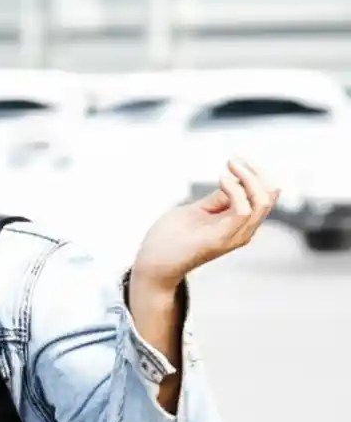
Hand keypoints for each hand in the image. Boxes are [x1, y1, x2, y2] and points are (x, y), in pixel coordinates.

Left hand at [133, 157, 279, 289]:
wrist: (152, 263)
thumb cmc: (171, 237)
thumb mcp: (198, 210)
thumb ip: (218, 199)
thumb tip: (235, 180)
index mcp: (239, 223)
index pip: (266, 195)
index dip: (258, 172)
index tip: (237, 158)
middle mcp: (243, 231)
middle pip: (269, 196)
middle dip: (256, 171)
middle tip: (233, 159)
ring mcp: (233, 236)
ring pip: (261, 203)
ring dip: (248, 178)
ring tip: (229, 166)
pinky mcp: (219, 239)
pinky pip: (242, 212)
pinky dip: (236, 191)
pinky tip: (222, 178)